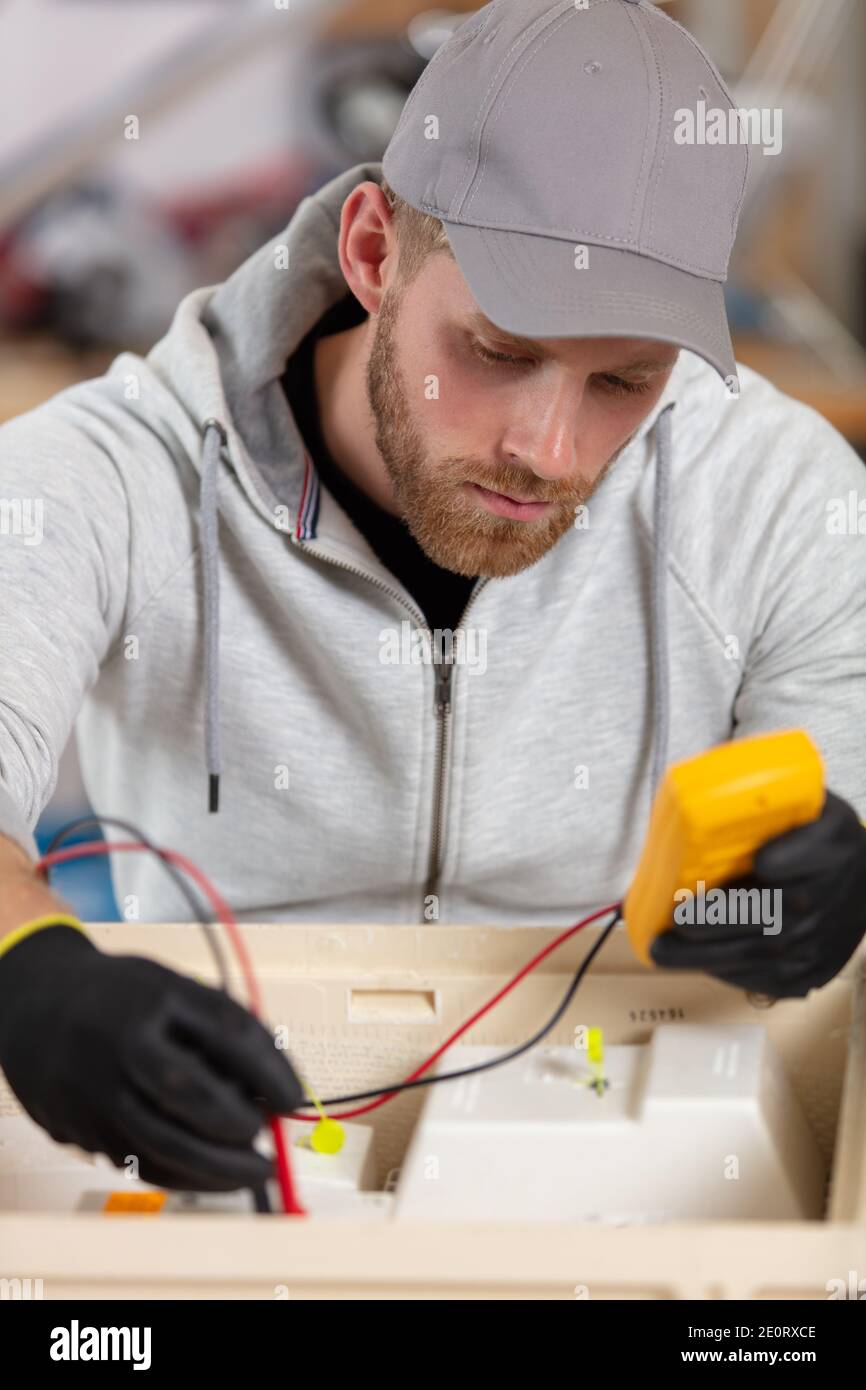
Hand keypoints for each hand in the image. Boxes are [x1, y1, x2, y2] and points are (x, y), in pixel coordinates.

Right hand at [0, 925, 303, 1189]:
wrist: (38, 1007)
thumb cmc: (123, 997)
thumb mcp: (173, 987)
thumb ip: (223, 1027)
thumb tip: (275, 1084)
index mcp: (155, 996)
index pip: (226, 1031)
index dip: (269, 1069)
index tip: (294, 1096)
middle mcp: (123, 1045)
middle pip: (188, 1093)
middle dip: (238, 1123)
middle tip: (269, 1136)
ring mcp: (99, 1091)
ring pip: (164, 1143)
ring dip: (220, 1166)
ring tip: (256, 1169)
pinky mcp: (85, 1130)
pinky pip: (143, 1164)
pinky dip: (187, 1177)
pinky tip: (216, 1175)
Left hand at [649, 791, 865, 997]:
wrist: (861, 884)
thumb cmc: (817, 839)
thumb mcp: (810, 803)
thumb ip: (768, 797)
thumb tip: (704, 790)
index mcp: (831, 844)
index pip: (811, 854)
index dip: (786, 859)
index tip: (760, 861)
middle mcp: (828, 897)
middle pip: (770, 915)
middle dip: (717, 920)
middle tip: (676, 919)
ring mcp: (819, 941)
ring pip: (757, 954)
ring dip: (703, 955)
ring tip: (661, 948)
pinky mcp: (809, 972)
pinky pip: (761, 978)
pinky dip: (723, 970)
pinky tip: (694, 959)